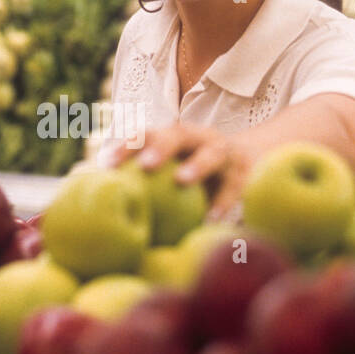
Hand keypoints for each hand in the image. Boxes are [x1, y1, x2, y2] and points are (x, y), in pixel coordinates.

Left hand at [106, 123, 254, 222]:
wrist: (249, 160)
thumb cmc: (194, 171)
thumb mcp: (173, 169)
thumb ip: (145, 180)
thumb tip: (105, 204)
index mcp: (175, 137)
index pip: (147, 135)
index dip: (128, 145)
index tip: (107, 164)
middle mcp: (199, 138)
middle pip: (178, 135)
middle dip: (161, 147)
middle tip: (145, 166)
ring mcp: (224, 152)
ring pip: (211, 154)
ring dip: (196, 165)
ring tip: (181, 180)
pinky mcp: (244, 173)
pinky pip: (233, 186)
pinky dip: (223, 201)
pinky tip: (210, 219)